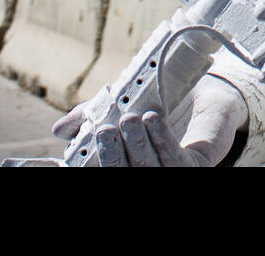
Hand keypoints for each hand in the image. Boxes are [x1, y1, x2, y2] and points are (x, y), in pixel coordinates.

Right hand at [51, 74, 247, 166]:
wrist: (205, 90)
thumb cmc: (158, 100)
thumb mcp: (119, 105)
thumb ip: (89, 117)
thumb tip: (59, 130)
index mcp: (126, 164)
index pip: (106, 169)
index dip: (92, 163)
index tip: (86, 142)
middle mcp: (145, 173)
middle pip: (123, 175)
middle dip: (112, 156)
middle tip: (104, 131)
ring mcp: (170, 173)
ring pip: (149, 169)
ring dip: (137, 145)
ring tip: (129, 119)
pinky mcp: (195, 166)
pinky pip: (176, 160)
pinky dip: (162, 140)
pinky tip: (152, 119)